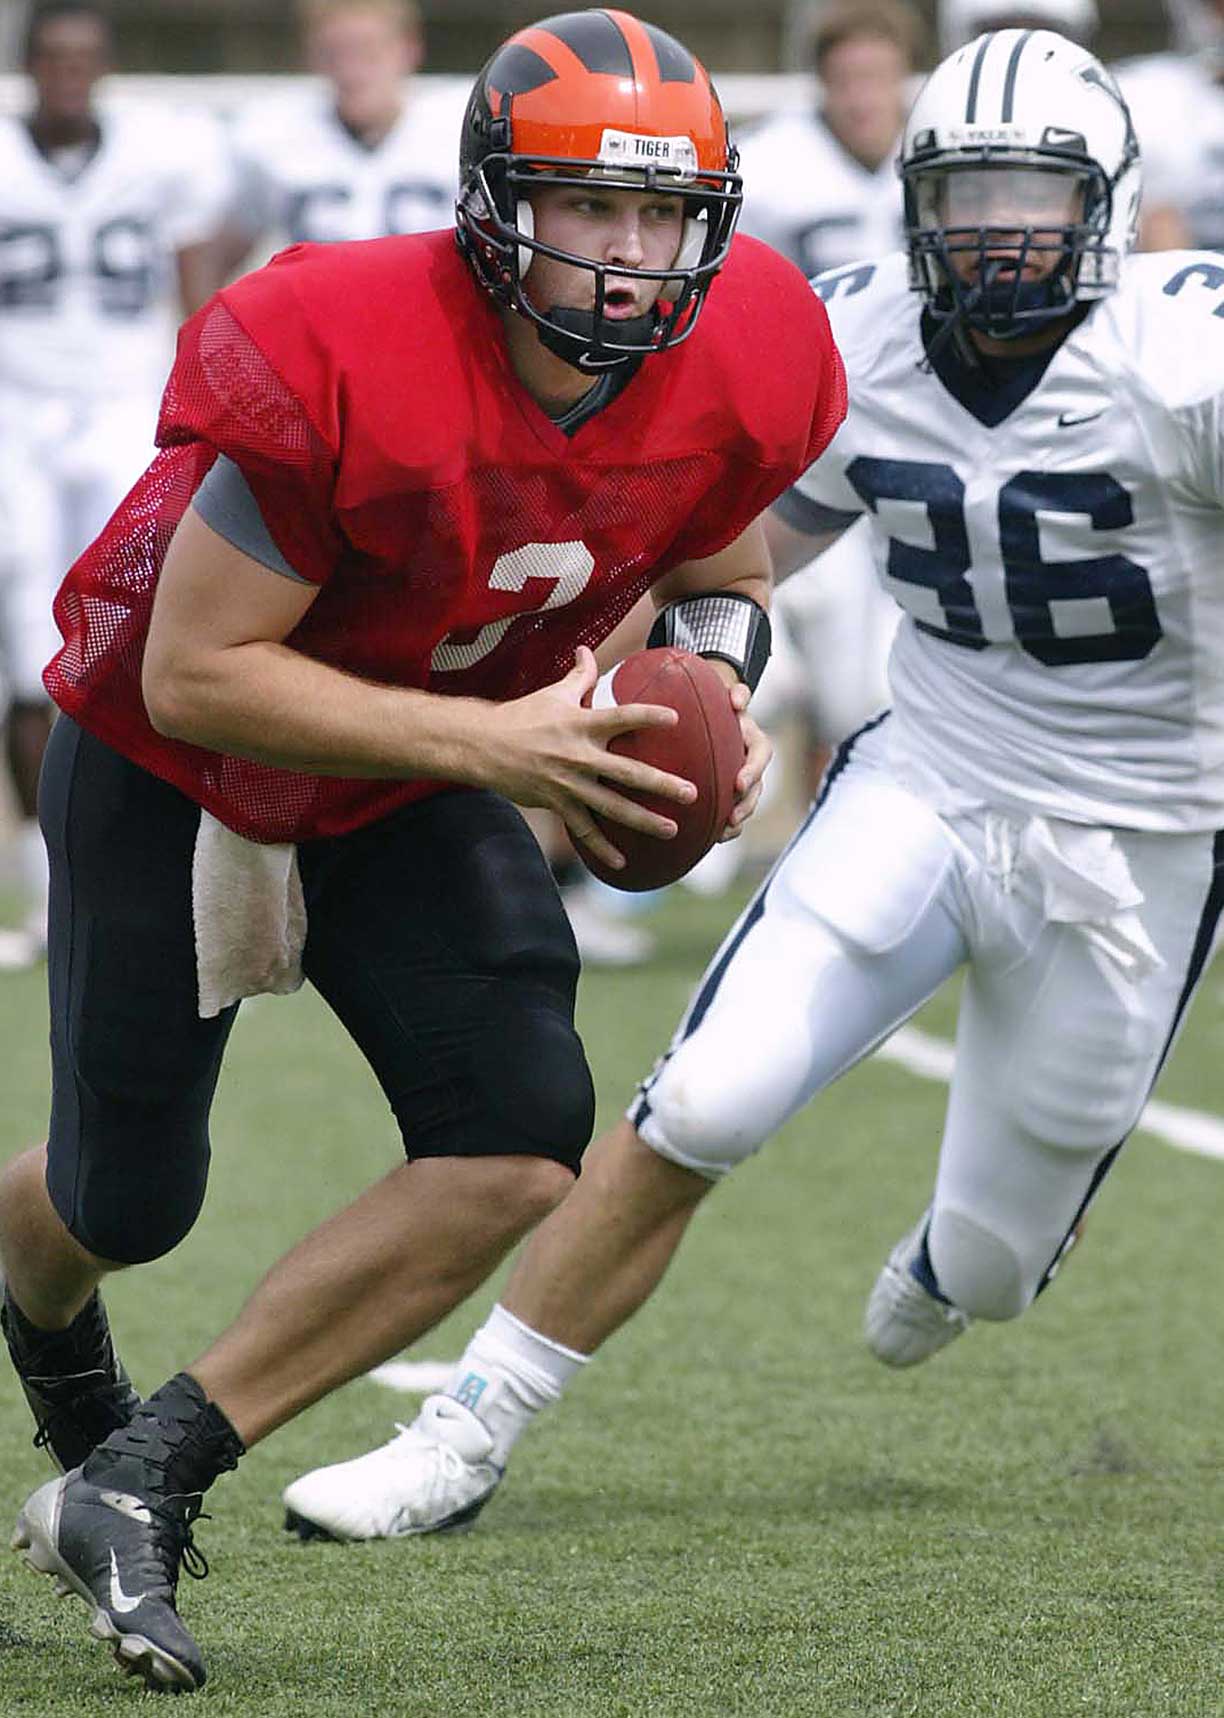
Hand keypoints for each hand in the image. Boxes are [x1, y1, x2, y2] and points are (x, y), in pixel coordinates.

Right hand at [482, 647, 696, 871]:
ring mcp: (569, 783)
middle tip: (693, 793)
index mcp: (582, 724)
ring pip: (612, 807)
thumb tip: (586, 650)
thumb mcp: (553, 694)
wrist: (483, 745)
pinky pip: (583, 830)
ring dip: (644, 820)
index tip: (676, 719)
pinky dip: (602, 849)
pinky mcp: (556, 803)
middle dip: (662, 784)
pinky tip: (623, 863)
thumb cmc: (522, 716)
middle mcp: (580, 755)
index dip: (649, 716)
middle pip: (628, 772)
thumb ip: (579, 676)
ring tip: (672, 830)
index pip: (623, 717)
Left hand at [718, 682, 772, 842]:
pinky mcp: (734, 794)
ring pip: (748, 804)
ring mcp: (746, 781)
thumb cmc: (722, 706)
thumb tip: (737, 699)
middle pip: (757, 788)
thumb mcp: (730, 697)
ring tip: (723, 832)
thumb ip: (737, 694)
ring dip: (739, 820)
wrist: (717, 718)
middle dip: (746, 804)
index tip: (738, 784)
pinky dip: (729, 828)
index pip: (761, 757)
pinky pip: (736, 814)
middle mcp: (754, 764)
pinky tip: (714, 838)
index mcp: (756, 742)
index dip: (752, 771)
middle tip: (732, 817)